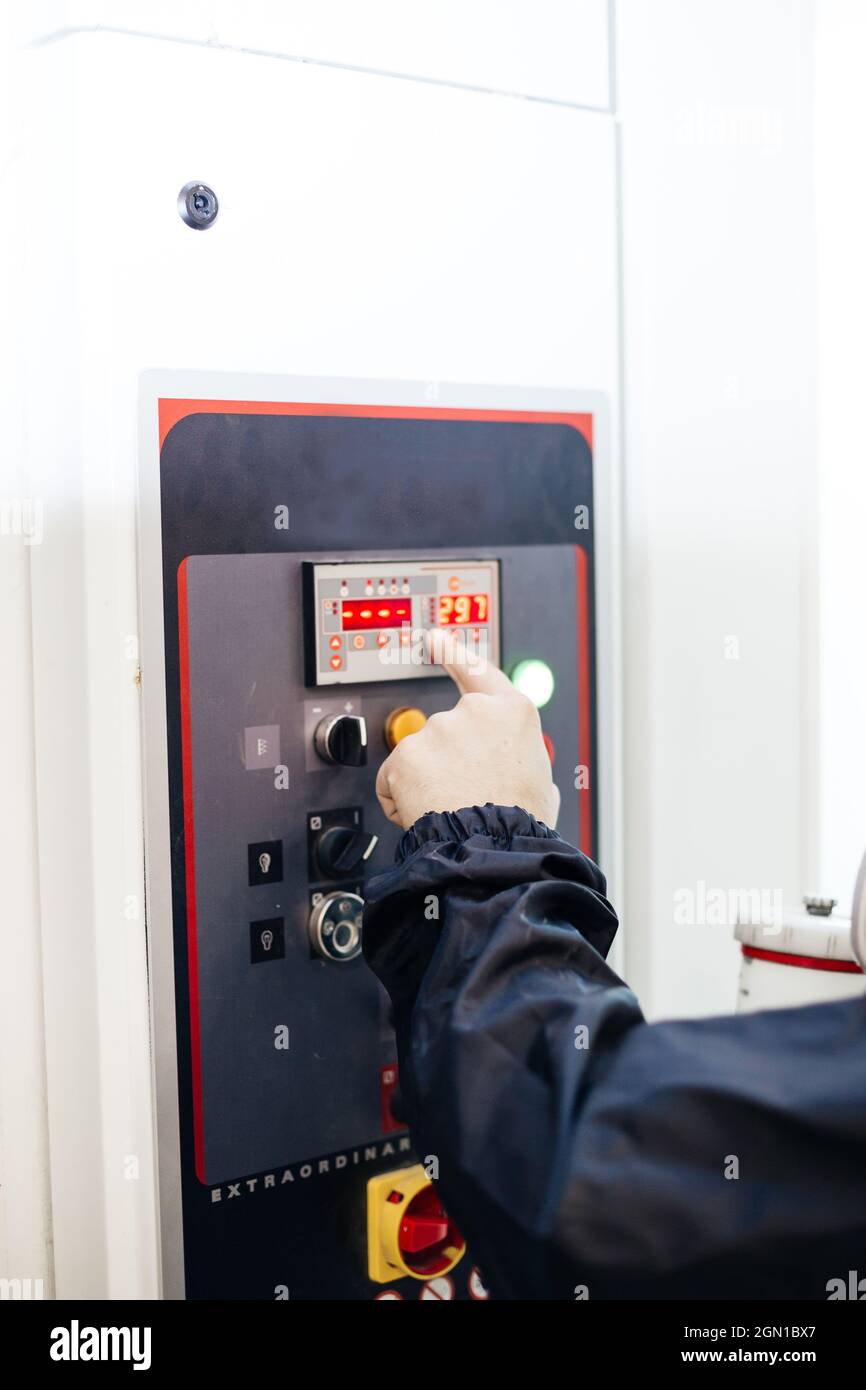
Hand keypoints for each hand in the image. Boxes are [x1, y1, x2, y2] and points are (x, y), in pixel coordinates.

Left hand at [375, 631, 559, 830]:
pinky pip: (393, 779)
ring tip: (451, 808)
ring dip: (426, 782)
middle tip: (465, 794)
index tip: (435, 639)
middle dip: (447, 762)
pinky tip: (425, 812)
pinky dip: (401, 798)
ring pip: (418, 757)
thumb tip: (520, 771)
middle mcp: (473, 711)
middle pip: (445, 732)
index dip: (452, 654)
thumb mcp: (542, 781)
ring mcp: (437, 730)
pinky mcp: (406, 755)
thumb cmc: (521, 822)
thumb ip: (522, 761)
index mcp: (512, 712)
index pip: (477, 671)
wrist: (494, 849)